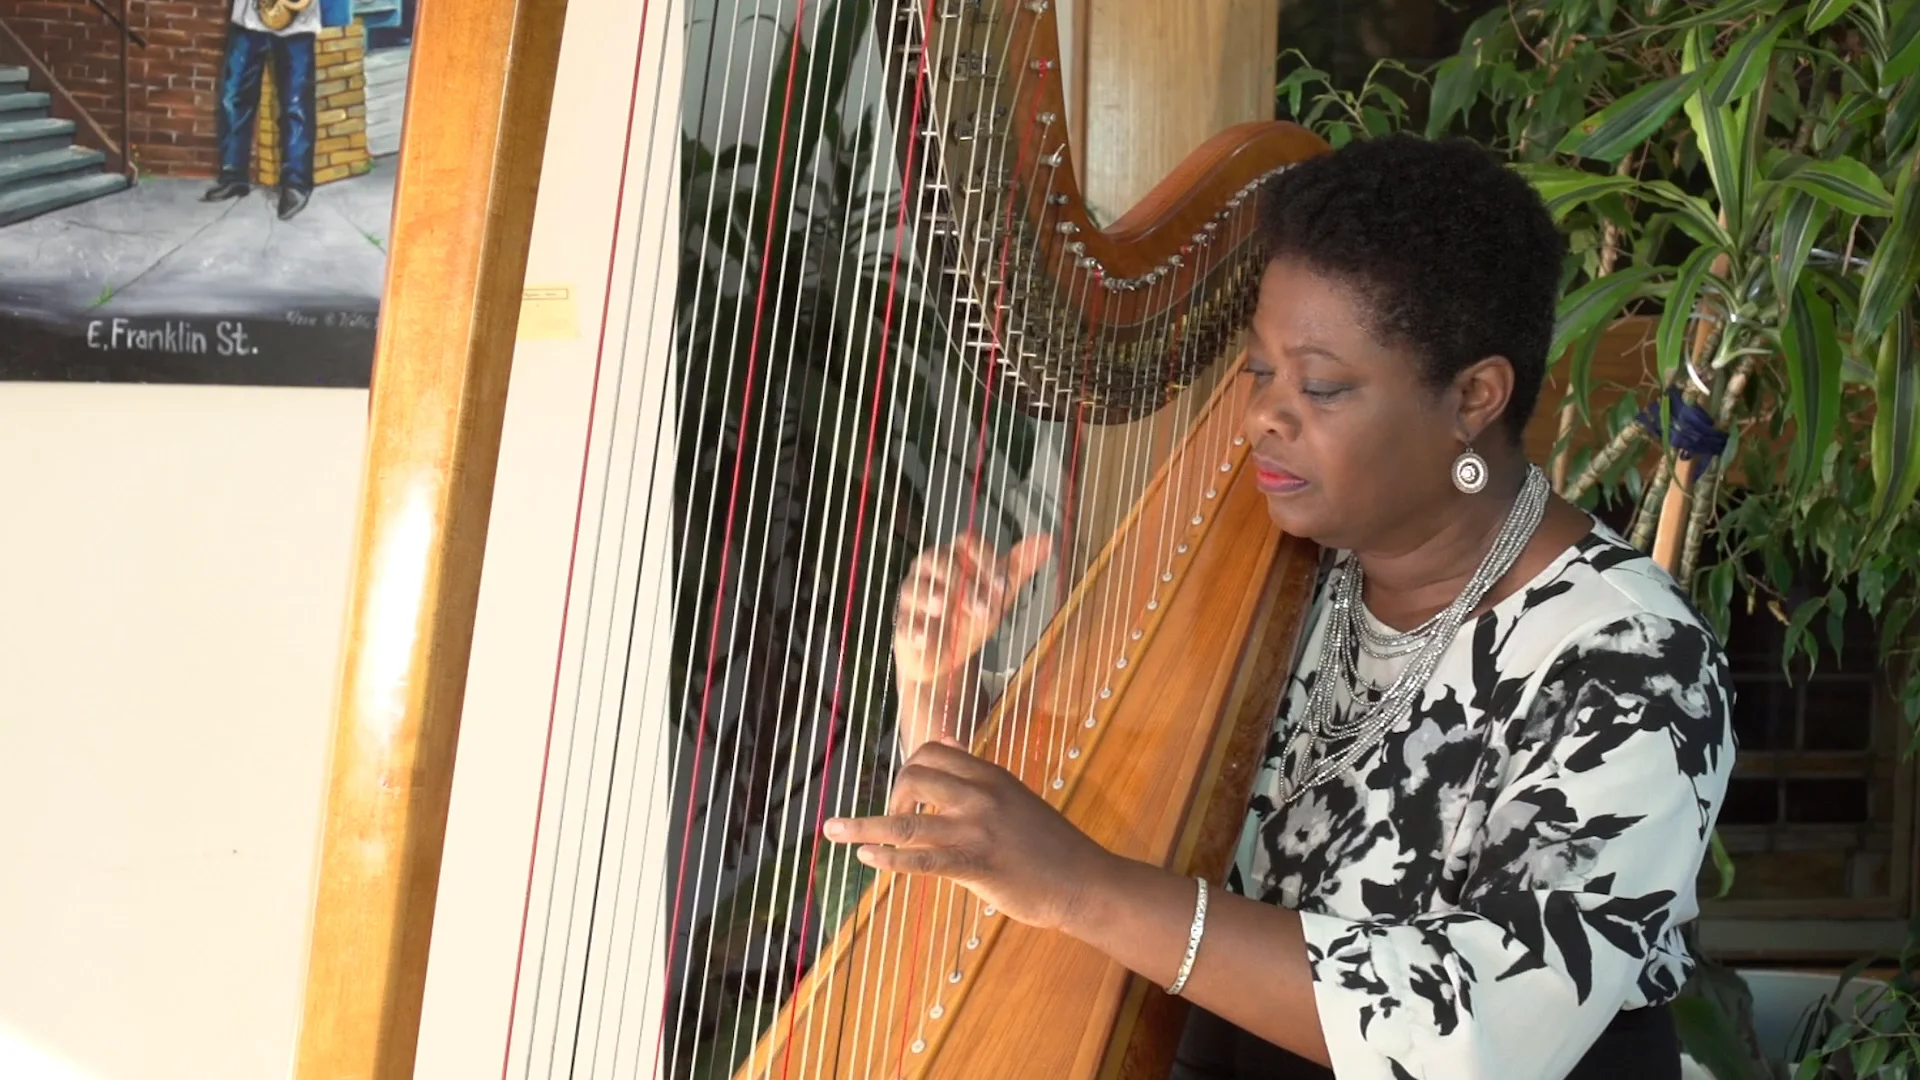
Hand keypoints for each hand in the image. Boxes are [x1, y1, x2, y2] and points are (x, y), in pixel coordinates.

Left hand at [822, 739, 1115, 931]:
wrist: (1086, 881)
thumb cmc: (1048, 845)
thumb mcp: (1014, 795)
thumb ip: (976, 775)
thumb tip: (943, 739)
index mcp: (991, 775)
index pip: (932, 750)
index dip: (908, 769)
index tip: (905, 798)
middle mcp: (982, 794)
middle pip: (913, 776)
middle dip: (890, 798)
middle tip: (893, 825)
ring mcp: (979, 828)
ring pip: (907, 822)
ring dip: (863, 825)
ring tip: (833, 831)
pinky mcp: (978, 864)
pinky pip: (923, 859)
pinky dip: (889, 858)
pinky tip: (868, 858)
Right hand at [893, 532, 1052, 685]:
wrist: (948, 656)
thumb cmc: (970, 616)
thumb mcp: (998, 593)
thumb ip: (1018, 567)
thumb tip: (1048, 539)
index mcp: (955, 556)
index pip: (968, 542)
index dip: (986, 560)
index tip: (1003, 586)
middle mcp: (930, 570)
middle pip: (941, 561)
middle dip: (964, 583)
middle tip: (985, 609)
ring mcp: (913, 597)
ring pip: (914, 587)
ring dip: (929, 595)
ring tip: (942, 607)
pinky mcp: (903, 624)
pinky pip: (903, 623)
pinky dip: (913, 629)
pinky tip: (923, 638)